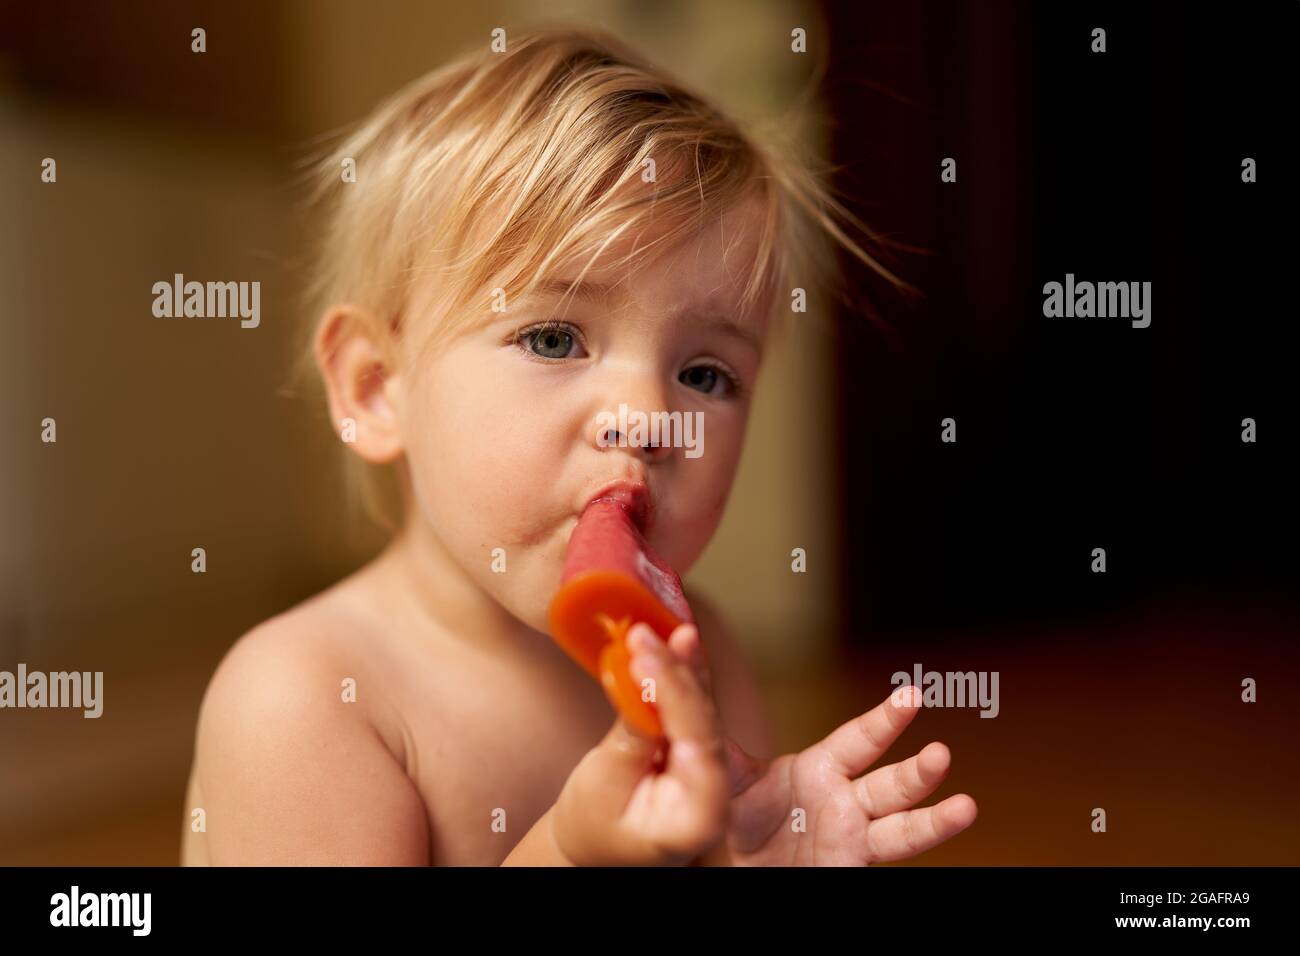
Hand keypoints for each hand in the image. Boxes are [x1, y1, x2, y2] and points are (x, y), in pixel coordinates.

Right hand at [550, 623, 729, 865]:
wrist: (589, 847)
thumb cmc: (593, 825)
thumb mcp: (605, 779)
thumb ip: (631, 731)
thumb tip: (635, 676)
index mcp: (699, 815)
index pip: (697, 742)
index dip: (672, 693)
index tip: (644, 655)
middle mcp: (716, 793)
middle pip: (702, 721)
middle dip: (675, 672)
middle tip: (646, 634)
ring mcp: (710, 771)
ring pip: (699, 709)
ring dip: (680, 666)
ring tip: (662, 630)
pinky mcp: (696, 748)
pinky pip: (691, 708)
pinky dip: (679, 676)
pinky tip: (674, 641)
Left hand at [668, 626, 977, 865]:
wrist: (727, 867)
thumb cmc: (734, 817)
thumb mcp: (723, 771)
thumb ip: (714, 726)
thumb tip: (688, 663)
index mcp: (821, 769)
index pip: (861, 740)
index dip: (887, 720)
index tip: (913, 696)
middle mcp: (846, 800)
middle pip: (891, 782)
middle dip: (918, 770)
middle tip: (941, 752)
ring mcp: (852, 836)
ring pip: (902, 826)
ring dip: (934, 818)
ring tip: (965, 806)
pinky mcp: (848, 865)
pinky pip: (888, 857)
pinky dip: (919, 842)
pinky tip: (948, 831)